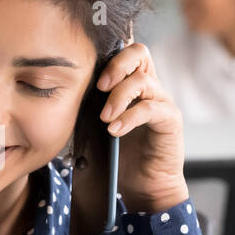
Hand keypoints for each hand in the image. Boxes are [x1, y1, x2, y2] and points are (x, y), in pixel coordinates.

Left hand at [93, 26, 188, 212]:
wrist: (144, 187)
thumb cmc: (118, 156)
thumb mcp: (95, 126)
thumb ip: (88, 106)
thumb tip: (63, 89)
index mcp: (131, 83)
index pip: (124, 50)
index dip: (109, 47)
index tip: (86, 61)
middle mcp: (150, 86)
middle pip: (139, 52)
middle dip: (115, 65)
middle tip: (99, 87)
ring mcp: (162, 101)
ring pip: (142, 80)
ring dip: (119, 97)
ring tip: (104, 119)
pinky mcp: (171, 120)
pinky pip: (151, 109)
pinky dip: (129, 117)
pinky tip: (114, 131)